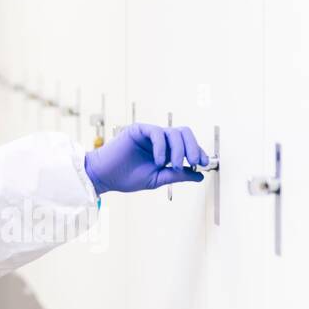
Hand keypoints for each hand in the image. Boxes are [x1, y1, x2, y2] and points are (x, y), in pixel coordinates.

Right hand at [82, 123, 207, 195]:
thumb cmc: (127, 178)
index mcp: (166, 150)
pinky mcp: (139, 129)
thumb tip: (200, 175)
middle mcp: (160, 139)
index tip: (203, 164)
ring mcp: (150, 133)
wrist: (105, 176)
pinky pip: (158, 133)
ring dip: (179, 150)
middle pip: (184, 134)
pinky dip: (162, 147)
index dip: (198, 152)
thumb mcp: (158, 178)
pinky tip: (159, 161)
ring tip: (173, 166)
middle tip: (194, 162)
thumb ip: (178, 175)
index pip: (187, 145)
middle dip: (193, 148)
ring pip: (174, 133)